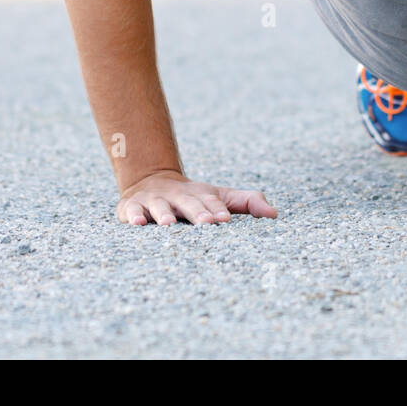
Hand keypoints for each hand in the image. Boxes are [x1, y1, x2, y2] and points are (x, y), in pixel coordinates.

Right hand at [117, 169, 278, 225]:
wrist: (150, 180)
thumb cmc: (193, 197)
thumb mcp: (219, 196)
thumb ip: (246, 202)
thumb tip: (275, 214)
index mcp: (200, 195)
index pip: (211, 202)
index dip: (218, 210)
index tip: (226, 220)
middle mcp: (178, 196)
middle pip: (189, 204)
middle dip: (198, 213)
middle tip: (207, 224)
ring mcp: (154, 201)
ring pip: (160, 207)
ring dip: (165, 215)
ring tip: (170, 225)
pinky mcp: (132, 207)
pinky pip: (132, 212)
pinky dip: (134, 217)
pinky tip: (138, 224)